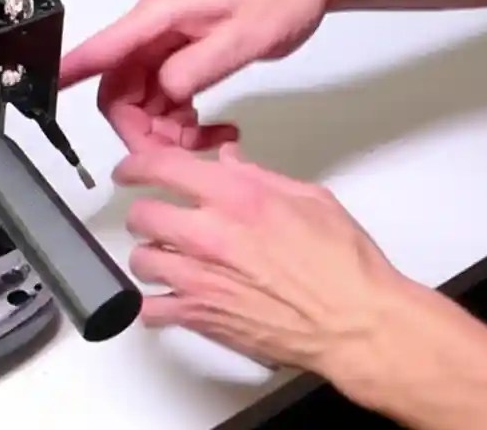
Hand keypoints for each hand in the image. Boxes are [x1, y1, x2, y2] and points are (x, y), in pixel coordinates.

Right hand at [59, 0, 327, 151]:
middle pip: (120, 90)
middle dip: (142, 129)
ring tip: (211, 142)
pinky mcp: (184, 55)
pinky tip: (215, 130)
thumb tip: (165, 94)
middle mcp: (154, 30)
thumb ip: (198, 67)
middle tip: (180, 154)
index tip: (48, 95)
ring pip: (143, 100)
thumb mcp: (245, 37)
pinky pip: (167, 98)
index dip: (71, 75)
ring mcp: (168, 43)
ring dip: (167, 131)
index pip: (102, 50)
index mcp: (159, 16)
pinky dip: (183, 122)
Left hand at [116, 143, 410, 380]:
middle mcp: (210, 235)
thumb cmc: (344, 266)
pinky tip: (166, 298)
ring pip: (140, 260)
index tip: (130, 171)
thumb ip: (259, 177)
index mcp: (237, 198)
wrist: (356, 324)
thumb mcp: (309, 198)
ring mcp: (201, 279)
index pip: (163, 168)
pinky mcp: (201, 317)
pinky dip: (151, 304)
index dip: (136, 166)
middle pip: (141, 215)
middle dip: (146, 213)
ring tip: (167, 257)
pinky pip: (150, 310)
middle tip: (157, 217)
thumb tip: (229, 161)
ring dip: (150, 255)